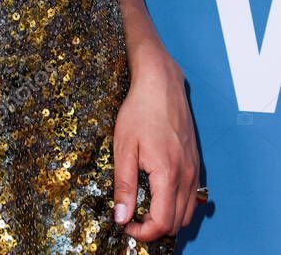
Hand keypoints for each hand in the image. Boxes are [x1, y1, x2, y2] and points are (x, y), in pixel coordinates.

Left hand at [112, 53, 200, 241]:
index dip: (143, 233)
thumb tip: (121, 217)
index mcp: (168, 175)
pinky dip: (178, 204)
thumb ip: (124, 185)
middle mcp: (187, 176)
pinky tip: (159, 193)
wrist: (161, 84)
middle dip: (154, 229)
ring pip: (188, 212)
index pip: (162, 223)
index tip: (125, 225)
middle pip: (177, 223)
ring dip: (168, 218)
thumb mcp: (124, 147)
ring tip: (144, 207)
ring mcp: (194, 169)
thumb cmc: (140, 111)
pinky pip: (192, 196)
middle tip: (132, 217)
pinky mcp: (195, 162)